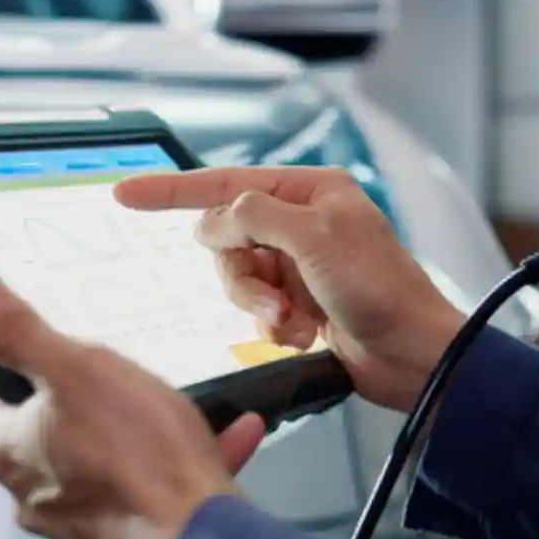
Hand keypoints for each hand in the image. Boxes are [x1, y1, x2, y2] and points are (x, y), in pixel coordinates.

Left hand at [0, 272, 265, 538]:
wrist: (195, 538)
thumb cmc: (136, 452)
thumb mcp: (78, 369)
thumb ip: (19, 332)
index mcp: (12, 451)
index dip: (20, 370)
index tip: (53, 354)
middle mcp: (36, 494)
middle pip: (51, 433)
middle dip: (88, 405)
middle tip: (123, 380)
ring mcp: (83, 523)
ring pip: (108, 463)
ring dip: (144, 434)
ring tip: (183, 409)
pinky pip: (155, 490)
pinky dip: (184, 463)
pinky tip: (232, 434)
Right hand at [115, 167, 464, 412]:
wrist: (413, 356)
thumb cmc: (381, 289)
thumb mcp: (314, 238)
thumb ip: (254, 217)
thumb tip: (213, 220)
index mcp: (311, 191)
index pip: (227, 182)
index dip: (174, 191)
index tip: (126, 195)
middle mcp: (303, 222)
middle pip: (228, 238)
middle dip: (242, 275)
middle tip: (273, 298)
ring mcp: (301, 264)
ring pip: (239, 279)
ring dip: (260, 306)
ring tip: (293, 322)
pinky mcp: (301, 303)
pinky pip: (259, 310)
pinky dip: (275, 326)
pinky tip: (304, 335)